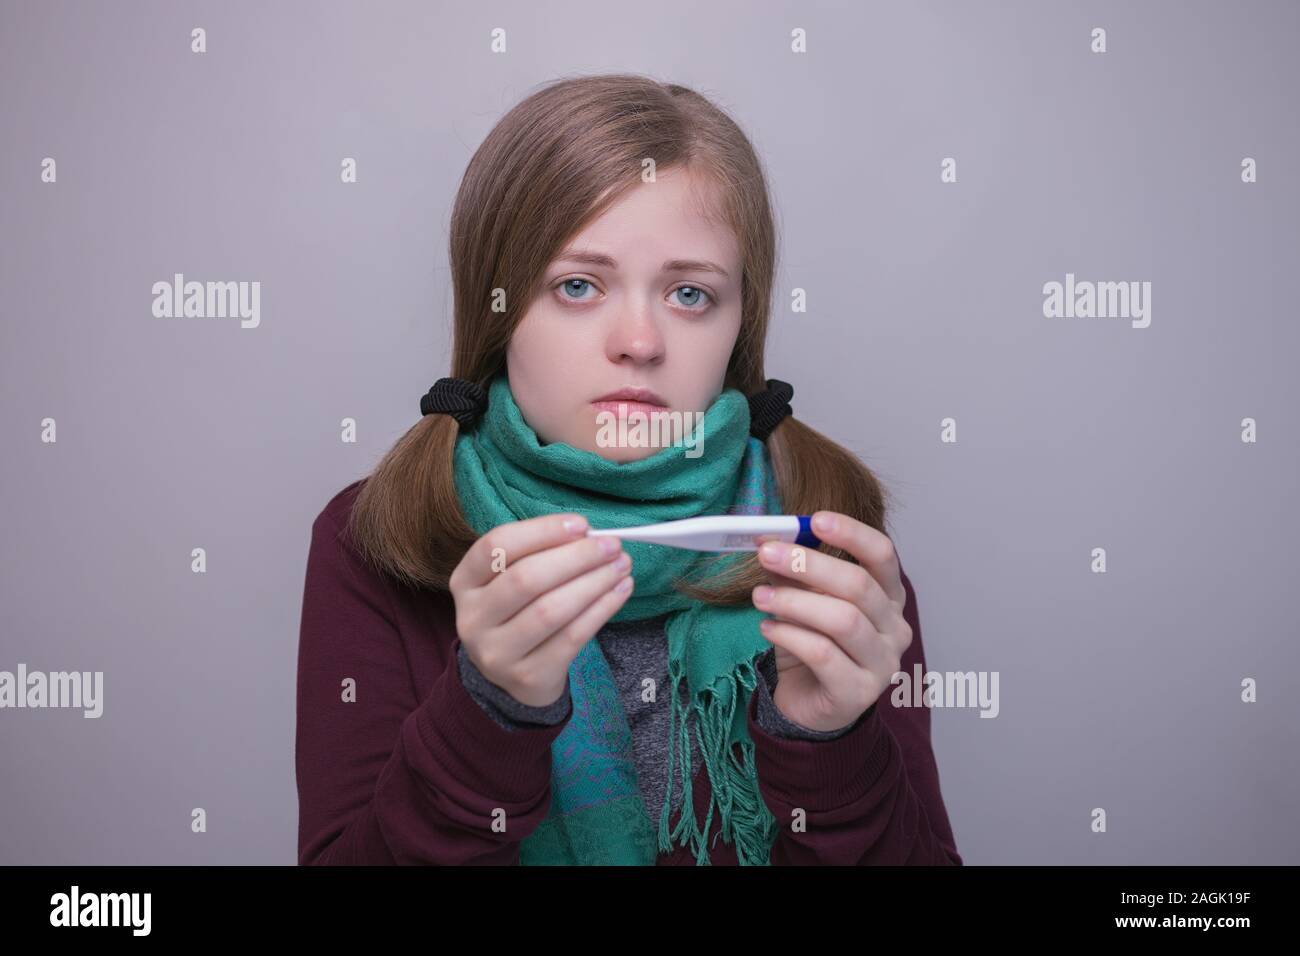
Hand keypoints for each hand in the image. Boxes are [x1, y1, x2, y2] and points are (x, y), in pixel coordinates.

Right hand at [448, 513, 633, 706]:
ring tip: (621, 566)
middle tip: (612, 546)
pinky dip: (601, 610)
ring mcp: (496, 652)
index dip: (542, 531)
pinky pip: (571, 637)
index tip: (582, 524)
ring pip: (550, 610)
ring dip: (594, 583)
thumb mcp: (511, 580)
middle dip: (576, 557)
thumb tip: (591, 535)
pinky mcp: (527, 676)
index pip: (497, 546)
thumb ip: (541, 553)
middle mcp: (472, 618)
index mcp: (464, 581)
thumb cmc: (520, 611)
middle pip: (526, 579)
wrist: (516, 675)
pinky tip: (620, 591)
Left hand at [751, 510, 911, 732]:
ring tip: (759, 597)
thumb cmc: (812, 645)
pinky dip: (789, 635)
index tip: (814, 519)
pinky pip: (823, 654)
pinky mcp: (858, 692)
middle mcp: (894, 627)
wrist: (810, 705)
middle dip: (808, 564)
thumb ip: (793, 572)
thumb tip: (769, 538)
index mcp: (887, 596)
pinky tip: (767, 628)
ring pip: (842, 620)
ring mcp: (882, 662)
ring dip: (794, 602)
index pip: (882, 555)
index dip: (851, 533)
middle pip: (858, 585)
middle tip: (767, 554)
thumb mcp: (803, 600)